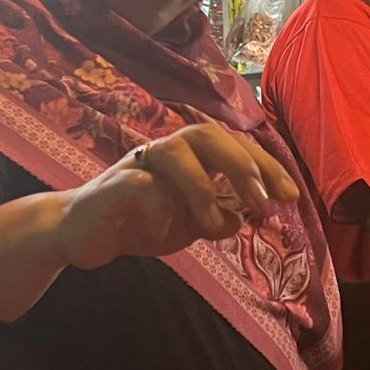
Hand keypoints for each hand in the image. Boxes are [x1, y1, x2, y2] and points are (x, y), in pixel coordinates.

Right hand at [57, 124, 298, 269]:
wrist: (79, 233)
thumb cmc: (137, 221)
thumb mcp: (187, 225)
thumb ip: (216, 218)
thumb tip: (244, 216)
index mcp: (189, 159)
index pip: (234, 149)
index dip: (266, 167)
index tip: (291, 196)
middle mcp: (165, 154)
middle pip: (208, 135)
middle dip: (242, 165)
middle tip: (263, 202)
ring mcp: (136, 166)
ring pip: (174, 151)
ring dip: (201, 186)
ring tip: (212, 223)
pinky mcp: (109, 187)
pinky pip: (136, 184)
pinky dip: (156, 203)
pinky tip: (165, 227)